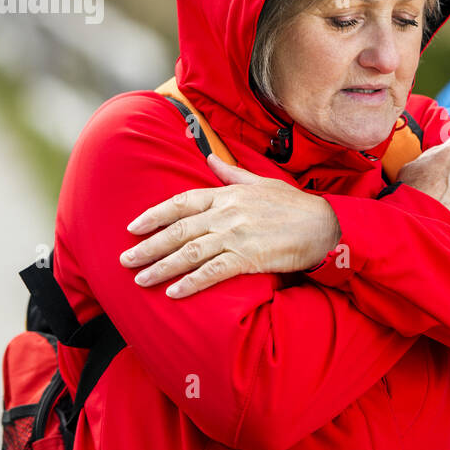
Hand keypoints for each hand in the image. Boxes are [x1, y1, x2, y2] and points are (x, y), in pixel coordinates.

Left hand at [118, 153, 340, 297]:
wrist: (324, 225)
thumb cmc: (294, 205)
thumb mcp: (261, 182)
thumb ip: (231, 173)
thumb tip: (209, 157)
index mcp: (227, 194)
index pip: (181, 202)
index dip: (154, 215)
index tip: (133, 227)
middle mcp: (226, 214)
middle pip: (179, 230)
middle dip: (149, 246)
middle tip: (125, 259)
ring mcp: (236, 236)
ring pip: (190, 252)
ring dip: (162, 267)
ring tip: (141, 279)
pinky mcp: (248, 257)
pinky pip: (213, 272)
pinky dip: (192, 282)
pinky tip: (174, 292)